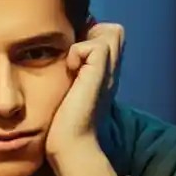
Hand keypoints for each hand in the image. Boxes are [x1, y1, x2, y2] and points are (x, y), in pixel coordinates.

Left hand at [45, 22, 124, 158]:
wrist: (70, 144)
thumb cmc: (62, 124)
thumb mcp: (68, 91)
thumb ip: (70, 72)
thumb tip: (61, 53)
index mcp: (103, 75)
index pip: (109, 37)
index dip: (92, 35)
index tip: (74, 52)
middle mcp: (110, 71)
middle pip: (114, 31)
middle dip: (91, 32)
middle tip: (73, 53)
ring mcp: (108, 72)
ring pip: (110, 32)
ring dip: (87, 40)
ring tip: (72, 62)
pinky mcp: (100, 74)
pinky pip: (94, 44)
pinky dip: (79, 51)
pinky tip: (70, 70)